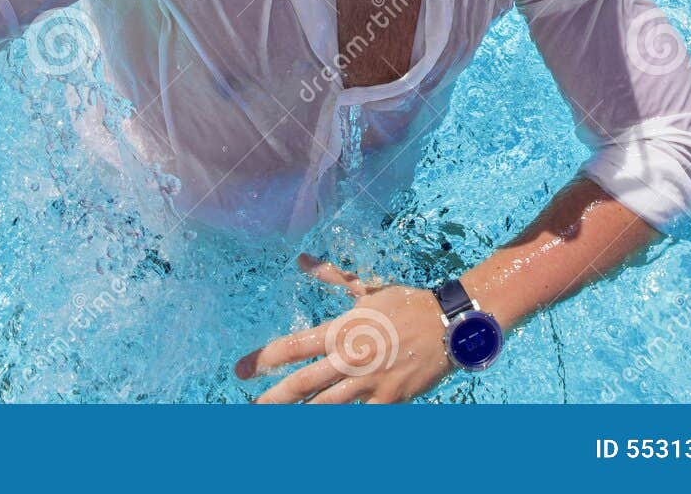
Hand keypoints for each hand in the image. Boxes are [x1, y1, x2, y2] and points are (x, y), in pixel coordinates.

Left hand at [234, 253, 454, 403]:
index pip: (293, 346)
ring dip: (300, 416)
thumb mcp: (367, 288)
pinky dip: (341, 423)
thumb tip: (301, 260)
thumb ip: (332, 276)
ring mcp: (368, 383)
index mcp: (341, 330)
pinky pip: (359, 418)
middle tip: (251, 407)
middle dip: (273, 399)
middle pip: (302, 384)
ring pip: (325, 406)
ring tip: (276, 424)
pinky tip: (326, 429)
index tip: (241, 370)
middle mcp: (350, 358)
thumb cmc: (405, 304)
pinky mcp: (388, 401)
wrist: (448, 325)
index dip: (264, 360)